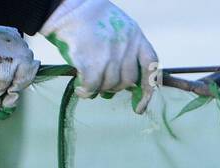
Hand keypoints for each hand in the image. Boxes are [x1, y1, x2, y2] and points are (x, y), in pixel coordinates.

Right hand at [39, 0, 158, 113]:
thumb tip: (118, 84)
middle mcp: (127, 46)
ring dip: (98, 88)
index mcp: (135, 36)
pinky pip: (92, 87)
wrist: (68, 8)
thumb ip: (123, 51)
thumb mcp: (117, 28)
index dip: (148, 87)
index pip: (150, 65)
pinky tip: (80, 88)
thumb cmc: (89, 18)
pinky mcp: (93, 63)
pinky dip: (85, 91)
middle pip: (127, 80)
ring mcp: (110, 55)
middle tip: (101, 84)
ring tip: (87, 81)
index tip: (140, 105)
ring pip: (109, 86)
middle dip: (114, 87)